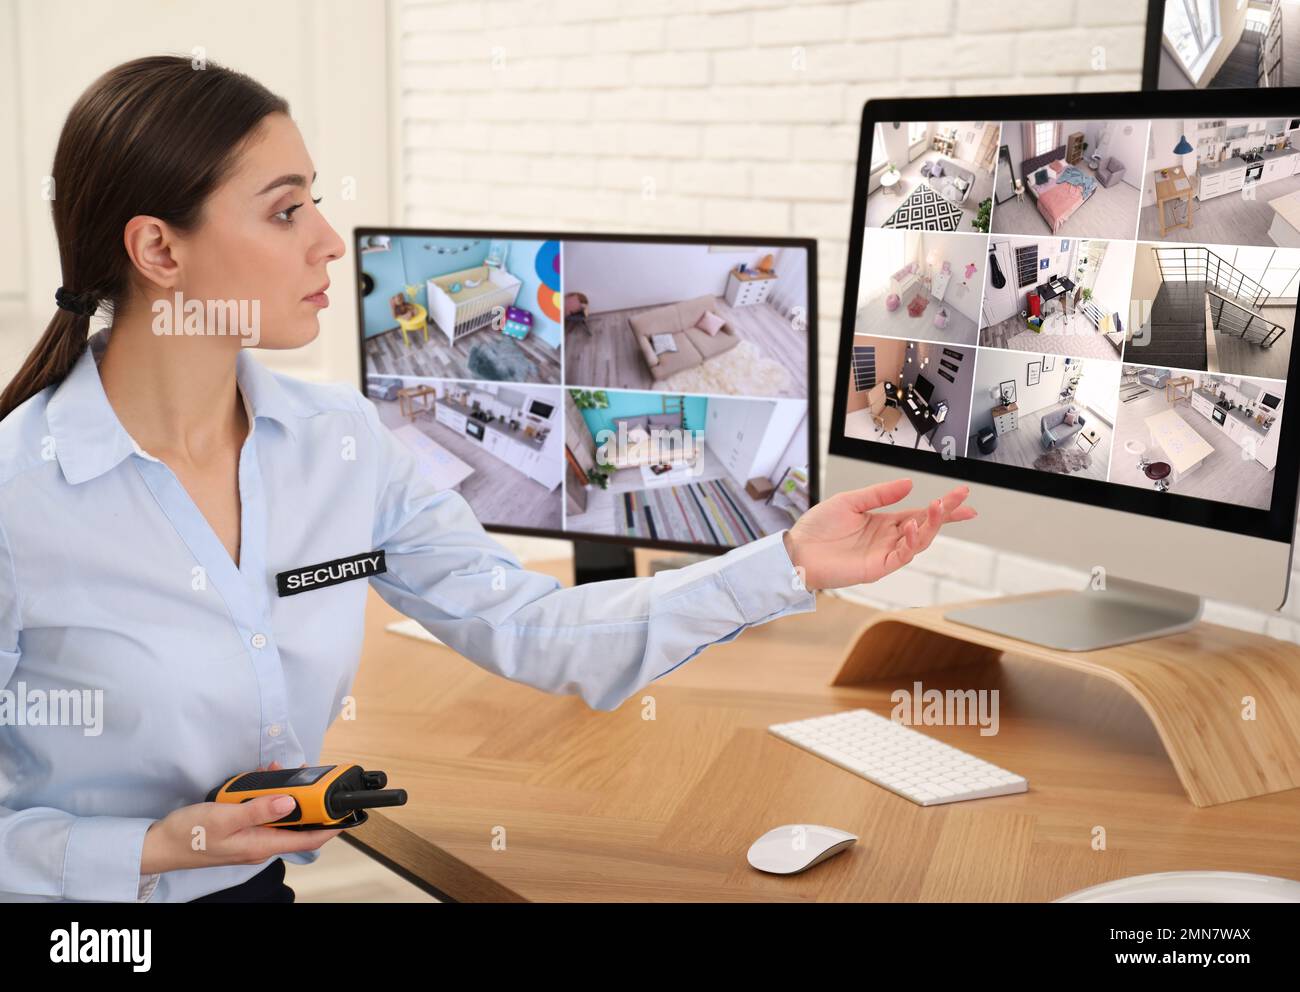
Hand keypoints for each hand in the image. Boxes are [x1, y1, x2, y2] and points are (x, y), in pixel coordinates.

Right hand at [141, 760, 340, 875]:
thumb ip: (259, 810)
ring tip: (282, 772)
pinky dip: (266, 796)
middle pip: (297, 825)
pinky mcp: (240, 830)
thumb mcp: (225, 818)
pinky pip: (263, 813)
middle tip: (311, 777)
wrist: (160, 844)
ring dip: (285, 795)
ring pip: (280, 816)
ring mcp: (250, 837)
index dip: (330, 828)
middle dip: (308, 801)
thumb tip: (292, 803)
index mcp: (261, 845)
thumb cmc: (189, 834)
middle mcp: (260, 844)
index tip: (347, 814)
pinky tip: (260, 781)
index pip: (307, 840)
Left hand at [783, 478, 975, 591]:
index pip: (920, 513)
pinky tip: (913, 527)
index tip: (962, 496)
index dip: (942, 506)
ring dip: (932, 525)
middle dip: (946, 514)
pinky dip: (911, 542)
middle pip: (926, 526)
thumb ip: (879, 494)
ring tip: (938, 508)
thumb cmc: (817, 528)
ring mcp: (884, 554)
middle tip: (962, 501)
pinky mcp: (877, 567)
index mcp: (884, 522)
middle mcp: (888, 538)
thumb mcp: (850, 501)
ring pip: (919, 542)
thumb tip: (908, 484)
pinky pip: (901, 556)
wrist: (797, 549)